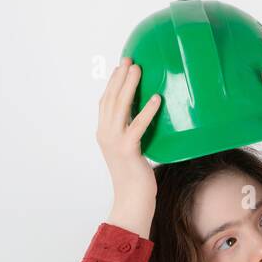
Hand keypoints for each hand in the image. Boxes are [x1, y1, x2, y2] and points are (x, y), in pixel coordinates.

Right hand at [96, 56, 160, 236]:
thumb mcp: (132, 150)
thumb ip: (133, 133)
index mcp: (104, 134)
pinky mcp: (127, 150)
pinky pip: (137, 126)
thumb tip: (147, 118)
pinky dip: (147, 111)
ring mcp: (114, 142)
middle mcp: (105, 135)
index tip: (120, 66)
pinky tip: (156, 99)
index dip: (112, 83)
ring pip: (120, 107)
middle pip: (110, 99)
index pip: (105, 103)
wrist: (131, 201)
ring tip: (138, 69)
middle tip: (130, 59)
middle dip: (119, 77)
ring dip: (129, 86)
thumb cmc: (135, 178)